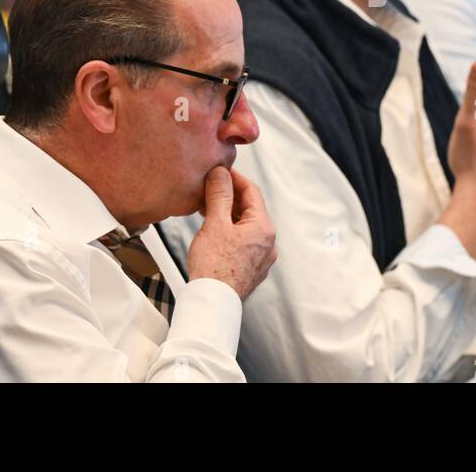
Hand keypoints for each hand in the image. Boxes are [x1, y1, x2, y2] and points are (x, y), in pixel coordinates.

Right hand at [186, 167, 276, 300]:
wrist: (212, 304)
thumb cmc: (214, 267)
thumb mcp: (215, 224)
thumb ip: (219, 195)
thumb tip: (221, 173)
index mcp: (264, 228)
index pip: (252, 192)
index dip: (235, 178)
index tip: (219, 170)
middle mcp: (268, 243)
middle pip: (250, 209)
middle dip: (229, 196)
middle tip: (209, 187)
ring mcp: (261, 258)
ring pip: (245, 227)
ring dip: (227, 214)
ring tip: (206, 207)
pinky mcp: (250, 269)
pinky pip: (242, 242)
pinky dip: (229, 231)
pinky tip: (213, 230)